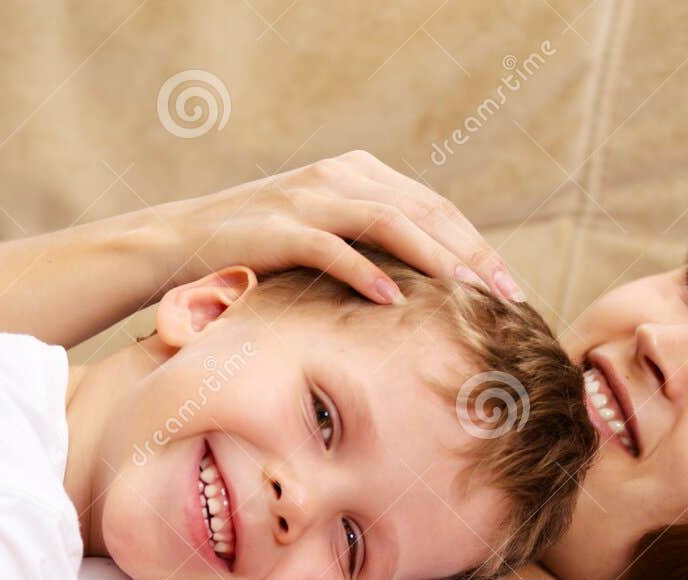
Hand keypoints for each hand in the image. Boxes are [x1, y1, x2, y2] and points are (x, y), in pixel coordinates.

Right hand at [159, 150, 524, 304]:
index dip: (476, 243)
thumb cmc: (256, 252)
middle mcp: (338, 175)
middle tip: (511, 296)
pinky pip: (330, 247)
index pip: (434, 206)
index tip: (510, 286)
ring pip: (389, 220)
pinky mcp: (275, 227)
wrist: (176, 243)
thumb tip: (427, 286)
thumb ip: (369, 243)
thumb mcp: (322, 237)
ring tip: (470, 293)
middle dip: (473, 253)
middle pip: (424, 209)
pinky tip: (393, 300)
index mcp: (357, 172)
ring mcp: (307, 197)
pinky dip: (364, 272)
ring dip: (435, 257)